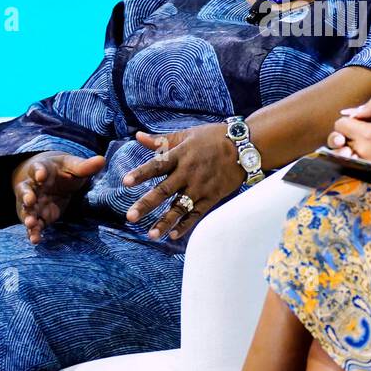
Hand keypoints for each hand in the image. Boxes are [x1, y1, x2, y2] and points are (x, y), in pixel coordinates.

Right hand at [12, 151, 105, 244]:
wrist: (52, 179)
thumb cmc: (63, 170)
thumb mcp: (73, 166)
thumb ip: (85, 166)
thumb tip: (102, 160)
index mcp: (41, 169)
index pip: (37, 168)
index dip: (39, 172)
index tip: (41, 175)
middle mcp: (32, 186)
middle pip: (25, 191)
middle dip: (27, 196)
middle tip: (30, 201)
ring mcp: (33, 203)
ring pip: (26, 210)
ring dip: (28, 217)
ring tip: (30, 224)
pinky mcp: (38, 216)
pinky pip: (33, 225)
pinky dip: (33, 232)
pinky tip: (35, 239)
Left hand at [121, 124, 245, 241]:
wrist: (245, 146)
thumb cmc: (213, 138)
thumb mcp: (187, 134)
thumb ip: (161, 140)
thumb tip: (137, 137)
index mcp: (181, 155)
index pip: (157, 165)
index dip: (141, 173)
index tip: (125, 182)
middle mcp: (189, 173)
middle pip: (164, 190)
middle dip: (146, 204)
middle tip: (130, 216)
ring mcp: (201, 187)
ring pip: (179, 207)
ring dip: (165, 222)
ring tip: (151, 235)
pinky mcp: (212, 197)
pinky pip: (197, 213)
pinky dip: (186, 225)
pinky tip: (173, 235)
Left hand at [328, 95, 370, 176]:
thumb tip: (352, 112)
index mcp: (369, 135)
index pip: (340, 124)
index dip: (350, 119)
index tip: (363, 120)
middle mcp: (361, 152)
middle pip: (337, 139)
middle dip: (347, 132)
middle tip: (363, 131)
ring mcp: (362, 166)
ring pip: (341, 153)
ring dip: (347, 146)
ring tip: (364, 144)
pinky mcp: (366, 175)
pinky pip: (349, 164)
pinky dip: (352, 158)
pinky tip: (367, 155)